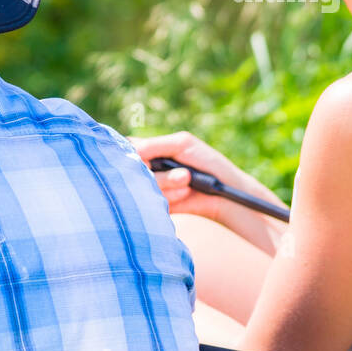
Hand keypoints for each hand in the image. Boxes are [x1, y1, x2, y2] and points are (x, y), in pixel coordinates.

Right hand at [128, 131, 281, 225]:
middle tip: (184, 174)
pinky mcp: (154, 205)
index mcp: (148, 150)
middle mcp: (145, 168)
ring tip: (189, 181)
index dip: (131, 154)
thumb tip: (130, 153)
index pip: (126, 148)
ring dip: (168, 183)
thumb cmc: (207, 163)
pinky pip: (151, 201)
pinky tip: (186, 194)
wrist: (225, 194)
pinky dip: (171, 197)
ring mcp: (149, 187)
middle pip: (131, 169)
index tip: (147, 159)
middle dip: (158, 172)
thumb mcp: (181, 145)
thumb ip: (153, 145)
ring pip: (142, 186)